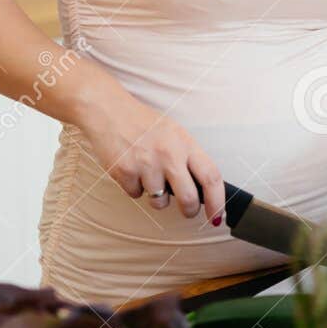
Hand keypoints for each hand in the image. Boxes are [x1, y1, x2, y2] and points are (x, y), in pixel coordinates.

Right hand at [78, 90, 225, 223]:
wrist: (109, 111)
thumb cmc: (144, 123)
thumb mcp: (175, 134)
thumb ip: (189, 158)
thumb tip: (203, 189)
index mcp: (186, 144)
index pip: (211, 177)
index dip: (218, 201)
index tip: (217, 216)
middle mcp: (169, 155)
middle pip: (188, 199)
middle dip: (189, 211)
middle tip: (187, 211)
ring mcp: (146, 164)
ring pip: (160, 202)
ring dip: (157, 197)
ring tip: (149, 175)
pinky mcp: (124, 172)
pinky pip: (136, 195)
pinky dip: (134, 188)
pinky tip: (132, 169)